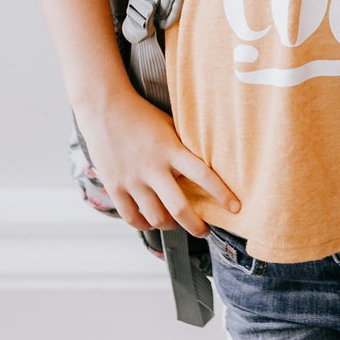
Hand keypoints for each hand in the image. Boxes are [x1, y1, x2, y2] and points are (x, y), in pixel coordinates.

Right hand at [76, 87, 239, 238]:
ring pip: (156, 217)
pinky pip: (131, 217)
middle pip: (179, 208)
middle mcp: (152, 167)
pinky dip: (144, 224)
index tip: (235, 208)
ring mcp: (132, 179)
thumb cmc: (142, 115)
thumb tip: (208, 168)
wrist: (104, 107)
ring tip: (177, 223)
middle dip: (196, 226)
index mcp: (171, 149)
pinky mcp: (114, 186)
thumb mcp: (171, 126)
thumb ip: (185, 148)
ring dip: (171, 226)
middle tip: (205, 231)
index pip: (203, 175)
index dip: (222, 194)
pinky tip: (152, 222)